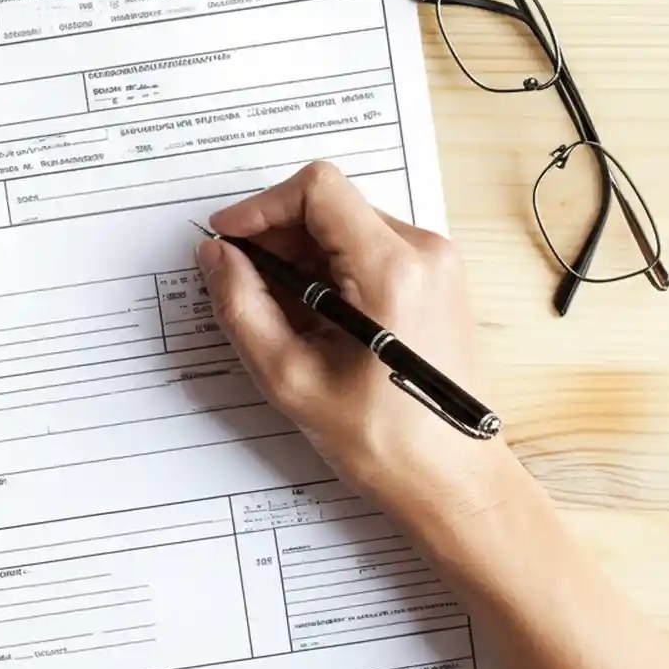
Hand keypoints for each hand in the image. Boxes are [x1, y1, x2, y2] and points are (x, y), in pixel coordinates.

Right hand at [197, 162, 510, 526]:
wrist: (453, 479)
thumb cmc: (385, 442)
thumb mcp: (290, 378)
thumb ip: (242, 307)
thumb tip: (215, 258)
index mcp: (392, 270)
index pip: (317, 189)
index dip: (261, 207)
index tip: (229, 240)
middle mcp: (423, 252)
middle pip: (329, 205)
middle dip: (276, 238)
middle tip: (245, 288)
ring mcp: (436, 264)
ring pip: (345, 227)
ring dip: (301, 259)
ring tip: (284, 318)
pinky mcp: (436, 280)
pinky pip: (368, 250)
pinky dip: (330, 272)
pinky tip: (316, 322)